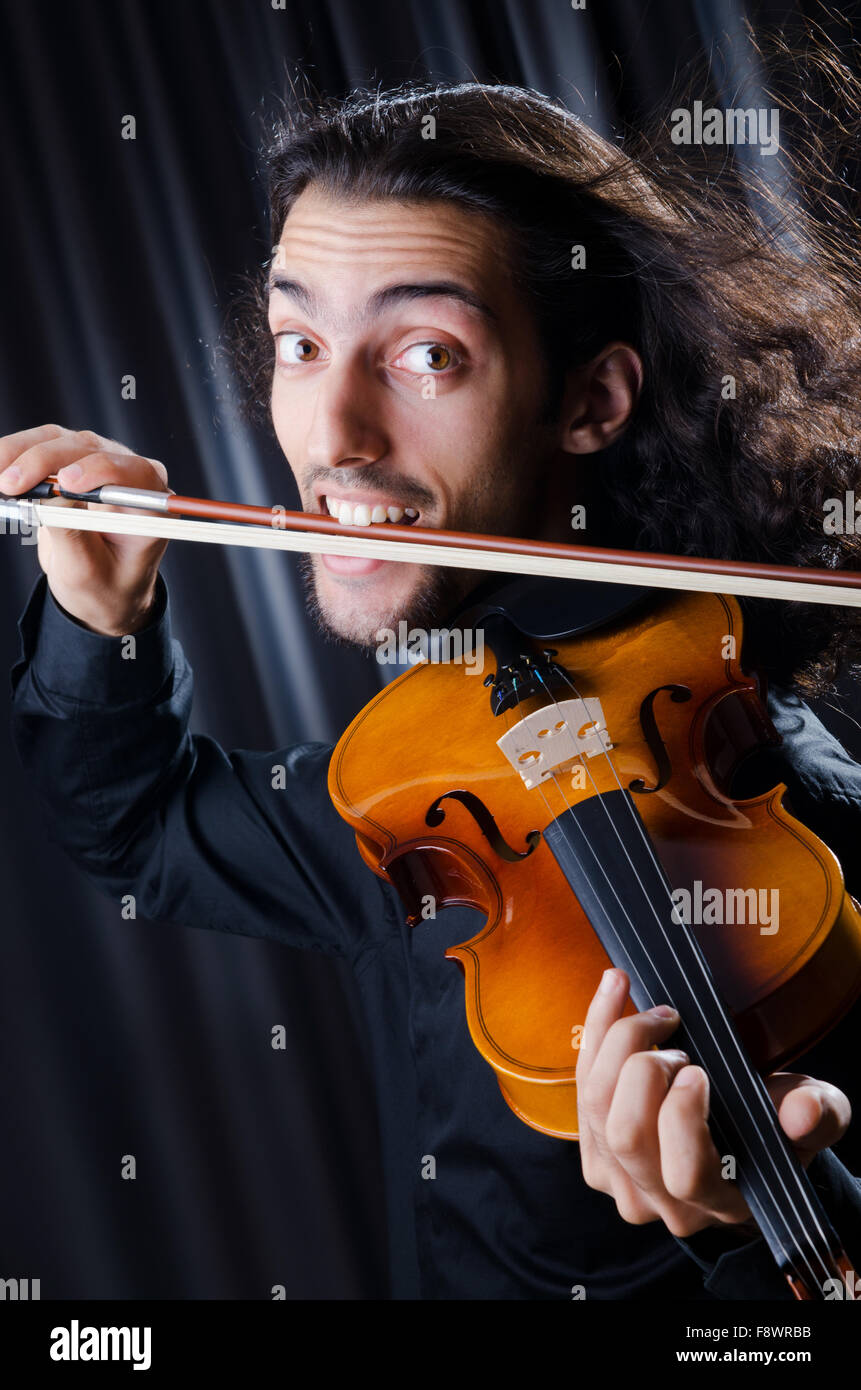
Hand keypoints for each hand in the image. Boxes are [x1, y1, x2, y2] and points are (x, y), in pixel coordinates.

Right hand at [0, 424, 170, 634]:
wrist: (96, 587)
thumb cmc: (103, 585)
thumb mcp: (85, 572)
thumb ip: (71, 534)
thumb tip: (51, 498)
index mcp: (152, 508)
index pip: (136, 474)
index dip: (102, 470)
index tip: (66, 484)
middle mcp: (132, 477)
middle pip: (91, 450)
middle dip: (46, 462)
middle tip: (10, 485)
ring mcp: (102, 463)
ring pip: (62, 439)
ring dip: (23, 453)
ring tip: (0, 481)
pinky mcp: (74, 458)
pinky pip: (44, 443)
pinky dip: (16, 452)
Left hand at [575, 967, 850, 1237]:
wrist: (739, 1142)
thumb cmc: (774, 1128)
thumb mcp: (814, 1118)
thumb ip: (818, 1114)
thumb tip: (799, 1111)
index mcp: (720, 1199)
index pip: (684, 1174)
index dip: (682, 1116)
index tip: (699, 1070)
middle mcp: (662, 1201)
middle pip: (626, 1134)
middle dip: (644, 1067)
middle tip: (676, 1035)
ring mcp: (620, 1181)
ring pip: (594, 1106)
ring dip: (617, 1041)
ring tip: (655, 1014)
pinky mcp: (594, 1153)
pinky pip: (580, 1086)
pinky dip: (595, 1030)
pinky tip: (615, 988)